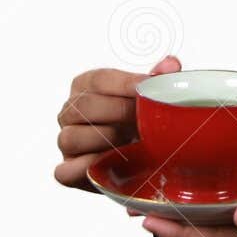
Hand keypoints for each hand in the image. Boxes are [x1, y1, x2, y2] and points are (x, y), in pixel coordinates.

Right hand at [53, 55, 180, 192]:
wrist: (140, 158)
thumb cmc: (139, 122)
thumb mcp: (148, 99)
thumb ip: (157, 81)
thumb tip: (170, 65)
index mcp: (86, 87)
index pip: (99, 80)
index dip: (124, 84)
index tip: (146, 89)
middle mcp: (71, 112)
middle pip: (84, 106)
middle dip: (119, 112)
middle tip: (145, 119)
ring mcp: (67, 142)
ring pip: (71, 138)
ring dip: (105, 140)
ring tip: (131, 143)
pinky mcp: (69, 171)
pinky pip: (65, 172)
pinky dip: (85, 169)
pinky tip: (108, 164)